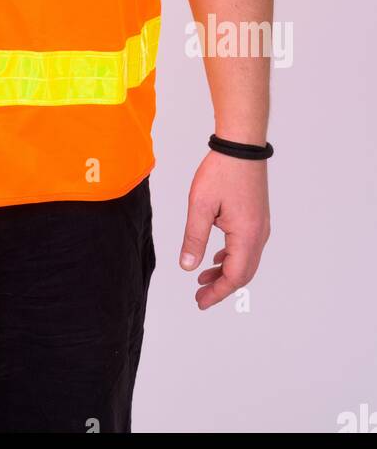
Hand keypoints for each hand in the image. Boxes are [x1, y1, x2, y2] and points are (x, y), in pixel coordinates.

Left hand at [179, 150, 270, 308]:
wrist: (241, 146)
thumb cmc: (221, 171)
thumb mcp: (200, 206)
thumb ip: (194, 238)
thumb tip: (188, 266)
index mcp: (246, 236)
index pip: (234, 276)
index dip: (217, 293)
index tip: (200, 302)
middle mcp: (259, 235)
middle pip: (243, 273)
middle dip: (221, 287)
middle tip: (200, 296)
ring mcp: (261, 226)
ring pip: (245, 260)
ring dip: (226, 272)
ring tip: (204, 278)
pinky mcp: (257, 217)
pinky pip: (247, 246)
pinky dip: (231, 257)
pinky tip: (217, 256)